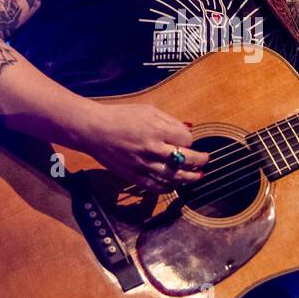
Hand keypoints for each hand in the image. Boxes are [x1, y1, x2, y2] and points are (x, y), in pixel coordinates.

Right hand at [77, 102, 209, 193]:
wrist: (93, 130)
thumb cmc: (120, 116)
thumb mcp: (147, 110)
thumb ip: (169, 121)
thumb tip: (188, 129)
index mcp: (156, 129)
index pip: (186, 139)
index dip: (191, 141)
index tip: (189, 141)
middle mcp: (152, 148)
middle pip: (184, 159)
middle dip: (199, 161)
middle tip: (205, 160)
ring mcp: (142, 164)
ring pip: (173, 176)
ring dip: (189, 178)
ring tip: (197, 176)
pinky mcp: (133, 176)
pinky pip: (155, 186)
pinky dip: (168, 187)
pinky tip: (175, 185)